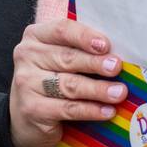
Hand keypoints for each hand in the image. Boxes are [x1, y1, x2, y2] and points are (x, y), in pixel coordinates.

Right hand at [9, 19, 127, 146]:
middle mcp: (27, 56)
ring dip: (98, 89)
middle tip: (116, 67)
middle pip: (67, 58)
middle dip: (95, 63)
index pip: (62, 30)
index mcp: (36, 36)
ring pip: (69, 85)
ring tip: (119, 92)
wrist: (26, 116)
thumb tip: (118, 53)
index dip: (85, 37)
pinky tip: (107, 111)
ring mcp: (27, 83)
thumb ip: (82, 50)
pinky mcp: (32, 109)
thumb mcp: (61, 58)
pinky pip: (67, 109)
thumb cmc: (53, 79)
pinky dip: (90, 110)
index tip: (106, 45)